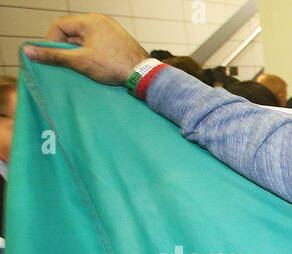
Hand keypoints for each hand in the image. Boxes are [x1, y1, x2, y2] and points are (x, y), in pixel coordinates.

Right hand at [22, 14, 148, 85]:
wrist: (145, 76)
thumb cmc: (114, 66)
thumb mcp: (80, 62)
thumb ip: (54, 56)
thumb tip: (28, 51)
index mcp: (91, 21)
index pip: (60, 25)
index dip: (51, 41)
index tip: (52, 57)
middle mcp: (101, 21)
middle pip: (72, 31)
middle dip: (66, 48)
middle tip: (67, 64)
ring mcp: (111, 30)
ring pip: (84, 39)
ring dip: (78, 52)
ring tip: (82, 67)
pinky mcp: (117, 40)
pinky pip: (96, 43)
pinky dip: (90, 53)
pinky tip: (93, 66)